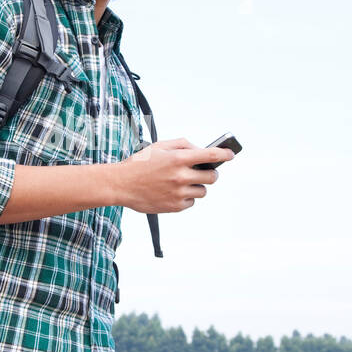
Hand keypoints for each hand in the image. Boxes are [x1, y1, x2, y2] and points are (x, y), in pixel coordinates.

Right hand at [115, 138, 235, 213]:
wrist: (120, 184)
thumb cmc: (140, 163)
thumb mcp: (160, 146)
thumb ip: (182, 145)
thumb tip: (200, 150)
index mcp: (178, 159)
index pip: (210, 156)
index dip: (225, 154)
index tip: (230, 155)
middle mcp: (180, 176)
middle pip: (213, 177)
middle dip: (211, 173)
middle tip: (203, 172)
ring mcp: (178, 193)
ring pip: (203, 191)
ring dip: (198, 186)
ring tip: (183, 182)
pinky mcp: (174, 206)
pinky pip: (191, 202)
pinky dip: (187, 197)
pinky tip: (174, 191)